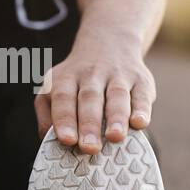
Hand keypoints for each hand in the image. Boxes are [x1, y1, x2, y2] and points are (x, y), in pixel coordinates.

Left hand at [34, 39, 155, 153]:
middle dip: (89, 124)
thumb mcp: (53, 87)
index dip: (65, 119)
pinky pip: (142, 95)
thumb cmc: (76, 80)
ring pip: (117, 96)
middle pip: (90, 99)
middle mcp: (92, 75)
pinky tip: (140, 123)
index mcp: (67, 79)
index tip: (67, 140)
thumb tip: (47, 141)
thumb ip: (47, 114)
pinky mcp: (141, 81)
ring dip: (116, 117)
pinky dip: (142, 109)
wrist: (108, 42)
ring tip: (115, 137)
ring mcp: (118, 76)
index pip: (64, 98)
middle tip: (89, 148)